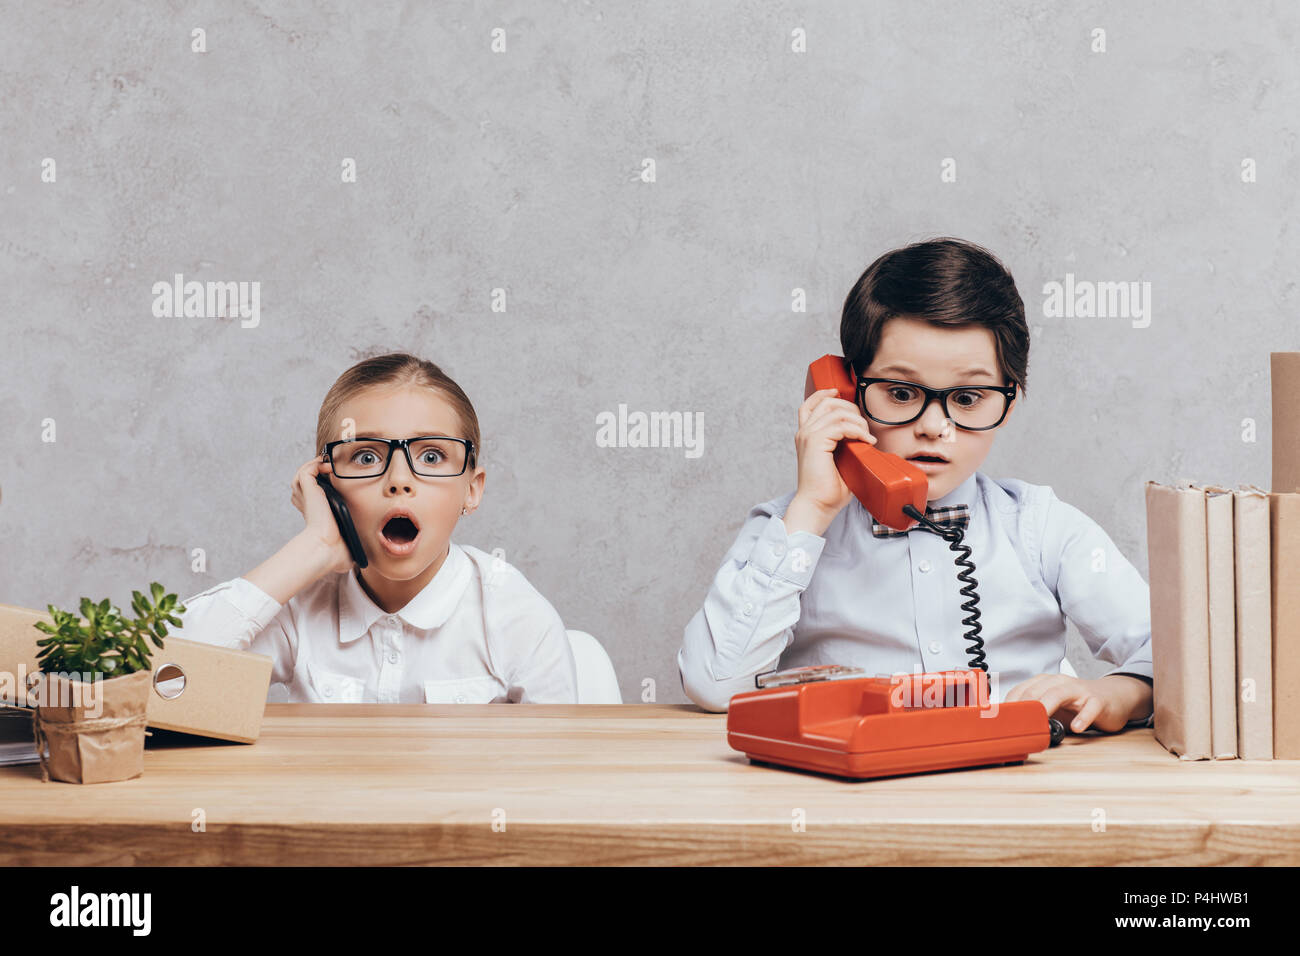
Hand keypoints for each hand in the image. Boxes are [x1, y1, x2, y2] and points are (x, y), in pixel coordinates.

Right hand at [289, 457, 354, 574]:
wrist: (326, 548)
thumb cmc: (334, 553)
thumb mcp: (344, 550)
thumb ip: (351, 549)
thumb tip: (360, 561)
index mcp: (315, 515)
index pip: (312, 497)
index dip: (322, 488)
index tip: (336, 485)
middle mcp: (307, 504)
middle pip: (305, 482)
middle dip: (317, 473)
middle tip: (332, 470)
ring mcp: (305, 497)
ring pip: (303, 473)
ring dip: (316, 466)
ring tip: (330, 466)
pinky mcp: (307, 490)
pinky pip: (307, 470)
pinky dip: (316, 464)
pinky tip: (330, 467)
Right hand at [785, 387, 876, 532]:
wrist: (817, 505)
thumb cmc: (828, 490)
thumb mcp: (840, 461)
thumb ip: (847, 446)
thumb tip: (867, 438)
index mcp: (806, 436)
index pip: (811, 404)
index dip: (825, 394)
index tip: (841, 394)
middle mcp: (804, 433)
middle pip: (827, 402)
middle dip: (850, 408)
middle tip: (864, 426)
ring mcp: (808, 436)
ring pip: (836, 411)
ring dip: (857, 421)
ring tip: (866, 436)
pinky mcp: (815, 442)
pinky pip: (841, 425)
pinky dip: (857, 430)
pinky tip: (866, 441)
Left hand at [1004, 674, 1132, 733]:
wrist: (1112, 696)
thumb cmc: (1077, 704)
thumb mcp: (1052, 708)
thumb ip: (1034, 716)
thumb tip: (1012, 732)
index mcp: (1044, 683)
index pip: (1020, 691)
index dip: (1008, 706)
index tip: (999, 722)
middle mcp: (1059, 682)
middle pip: (1035, 691)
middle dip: (1023, 708)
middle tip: (1014, 726)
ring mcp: (1078, 690)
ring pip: (1059, 694)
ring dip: (1046, 707)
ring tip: (1038, 722)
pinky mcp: (1097, 701)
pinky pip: (1089, 708)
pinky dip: (1082, 718)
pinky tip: (1077, 728)